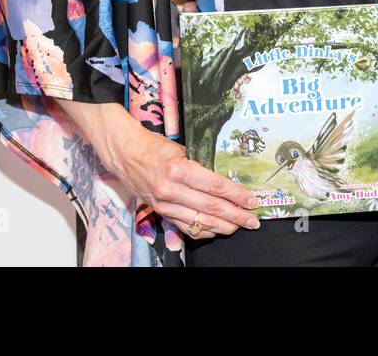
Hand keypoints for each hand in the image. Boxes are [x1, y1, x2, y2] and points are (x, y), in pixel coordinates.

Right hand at [109, 122, 261, 238]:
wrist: (125, 154)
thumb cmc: (154, 147)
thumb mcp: (181, 149)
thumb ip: (202, 164)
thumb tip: (227, 177)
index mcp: (179, 170)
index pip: (215, 186)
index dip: (237, 195)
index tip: (252, 200)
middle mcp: (171, 190)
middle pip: (211, 207)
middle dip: (236, 215)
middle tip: (252, 219)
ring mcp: (165, 204)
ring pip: (200, 221)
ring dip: (224, 226)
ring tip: (240, 226)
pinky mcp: (160, 212)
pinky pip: (186, 227)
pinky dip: (204, 231)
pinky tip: (218, 230)